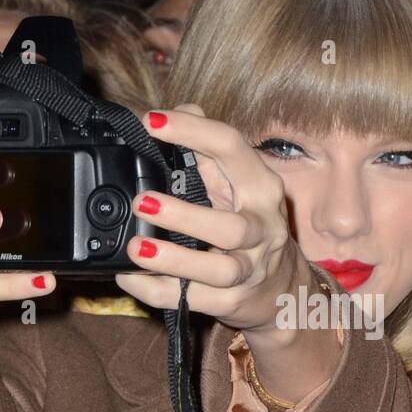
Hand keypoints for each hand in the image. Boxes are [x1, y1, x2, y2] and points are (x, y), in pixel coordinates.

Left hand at [115, 106, 338, 403]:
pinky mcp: (232, 302)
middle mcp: (262, 230)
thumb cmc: (250, 223)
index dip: (193, 132)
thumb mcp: (238, 181)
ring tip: (137, 248)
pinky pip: (193, 300)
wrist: (281, 288)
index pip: (232, 149)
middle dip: (185, 216)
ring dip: (176, 261)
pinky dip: (159, 291)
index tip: (151, 122)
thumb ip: (209, 148)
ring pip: (219, 271)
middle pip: (231, 226)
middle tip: (142, 201)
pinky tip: (130, 279)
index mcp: (261, 188)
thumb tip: (181, 109)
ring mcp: (250, 270)